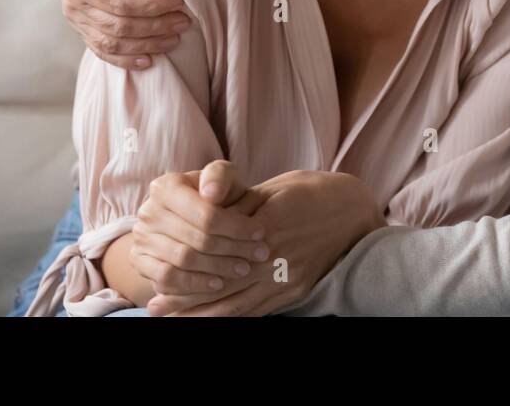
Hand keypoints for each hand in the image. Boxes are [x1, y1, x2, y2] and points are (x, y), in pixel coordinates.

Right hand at [50, 0, 192, 69]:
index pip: (119, 1)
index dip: (150, 6)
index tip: (177, 0)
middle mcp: (75, 4)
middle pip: (120, 26)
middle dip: (156, 26)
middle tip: (185, 21)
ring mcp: (76, 19)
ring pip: (113, 43)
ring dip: (147, 44)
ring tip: (175, 38)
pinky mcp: (81, 27)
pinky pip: (102, 50)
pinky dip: (125, 60)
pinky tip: (149, 61)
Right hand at [128, 161, 269, 301]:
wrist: (189, 216)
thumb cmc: (213, 195)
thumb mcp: (222, 178)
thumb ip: (220, 175)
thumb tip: (211, 193)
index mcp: (166, 186)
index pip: (206, 214)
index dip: (237, 227)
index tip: (261, 233)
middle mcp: (148, 210)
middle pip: (197, 239)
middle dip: (234, 249)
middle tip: (259, 255)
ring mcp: (141, 237)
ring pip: (183, 260)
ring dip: (218, 268)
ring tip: (242, 269)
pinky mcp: (139, 260)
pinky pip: (166, 278)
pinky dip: (194, 283)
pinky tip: (217, 283)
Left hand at [147, 170, 384, 316]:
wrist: (354, 210)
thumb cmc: (311, 191)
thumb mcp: (274, 189)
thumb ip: (240, 204)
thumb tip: (204, 212)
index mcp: (267, 225)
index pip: (216, 253)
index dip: (185, 267)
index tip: (157, 274)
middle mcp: (276, 256)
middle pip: (222, 283)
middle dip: (186, 297)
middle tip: (155, 306)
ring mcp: (287, 277)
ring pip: (239, 302)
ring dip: (203, 313)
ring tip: (173, 318)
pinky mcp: (296, 289)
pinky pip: (260, 309)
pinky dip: (231, 317)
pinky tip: (210, 320)